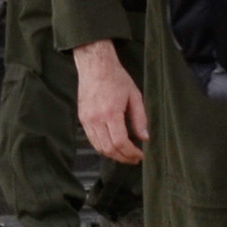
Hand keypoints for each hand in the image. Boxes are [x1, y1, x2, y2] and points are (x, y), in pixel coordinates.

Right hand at [73, 40, 146, 162]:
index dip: (131, 153)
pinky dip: (102, 147)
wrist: (95, 66)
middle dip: (123, 157)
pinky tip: (113, 146)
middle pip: (108, 148)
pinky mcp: (82, 119)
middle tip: (134, 159)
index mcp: (110, 113)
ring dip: (112, 155)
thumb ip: (140, 118)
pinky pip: (91, 139)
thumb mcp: (134, 96)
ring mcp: (86, 119)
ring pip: (98, 147)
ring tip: (125, 155)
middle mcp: (95, 119)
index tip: (140, 155)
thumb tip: (144, 137)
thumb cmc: (116, 78)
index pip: (120, 142)